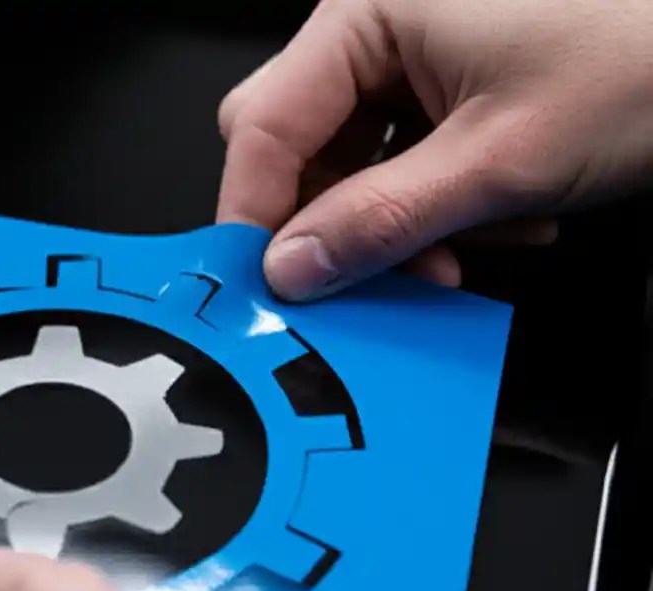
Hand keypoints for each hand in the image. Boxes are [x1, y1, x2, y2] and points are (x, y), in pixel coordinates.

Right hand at [217, 0, 652, 299]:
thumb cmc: (643, 55)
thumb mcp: (500, 161)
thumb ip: (381, 221)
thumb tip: (293, 267)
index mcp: (370, 10)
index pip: (265, 123)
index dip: (255, 212)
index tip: (264, 284)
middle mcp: (379, 23)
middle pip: (300, 145)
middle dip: (337, 222)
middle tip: (370, 279)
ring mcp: (413, 52)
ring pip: (353, 162)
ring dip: (399, 224)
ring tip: (470, 249)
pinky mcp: (447, 82)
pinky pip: (401, 158)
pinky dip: (435, 204)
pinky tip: (495, 220)